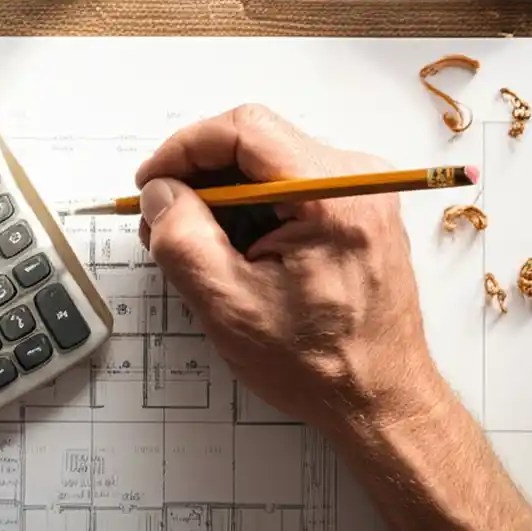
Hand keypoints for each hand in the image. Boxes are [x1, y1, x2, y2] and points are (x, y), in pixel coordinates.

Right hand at [136, 105, 443, 434]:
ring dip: (222, 197)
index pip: (245, 130)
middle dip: (198, 176)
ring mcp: (361, 193)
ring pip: (267, 165)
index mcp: (333, 197)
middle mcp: (357, 181)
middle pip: (255, 142)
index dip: (184, 148)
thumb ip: (183, 240)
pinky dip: (250, 211)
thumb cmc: (320, 364)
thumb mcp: (231, 307)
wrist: (380, 400)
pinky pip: (288, 187)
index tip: (150, 182)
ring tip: (195, 247)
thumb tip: (159, 193)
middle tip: (161, 221)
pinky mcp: (356, 210)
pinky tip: (233, 252)